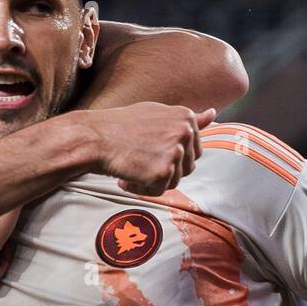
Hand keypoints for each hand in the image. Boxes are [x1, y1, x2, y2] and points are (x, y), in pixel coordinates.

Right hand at [80, 104, 215, 195]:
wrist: (93, 138)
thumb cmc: (120, 125)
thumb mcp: (156, 114)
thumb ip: (186, 118)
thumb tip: (213, 114)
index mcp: (185, 116)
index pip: (194, 148)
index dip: (171, 155)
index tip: (150, 151)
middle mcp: (184, 131)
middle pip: (188, 167)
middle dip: (165, 169)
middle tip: (138, 161)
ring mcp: (175, 151)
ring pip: (174, 181)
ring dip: (151, 180)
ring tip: (130, 167)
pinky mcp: (163, 171)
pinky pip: (159, 191)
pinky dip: (141, 189)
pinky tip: (125, 177)